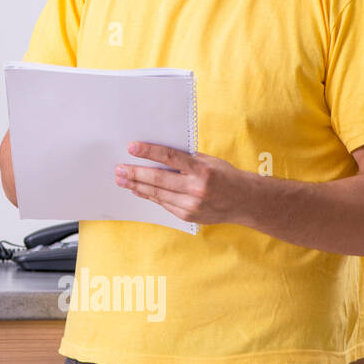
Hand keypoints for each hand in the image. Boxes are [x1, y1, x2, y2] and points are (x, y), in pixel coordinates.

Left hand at [114, 141, 251, 225]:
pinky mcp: (188, 216)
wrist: (246, 202)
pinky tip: (137, 190)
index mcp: (202, 170)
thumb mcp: (209, 161)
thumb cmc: (226, 176)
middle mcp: (196, 188)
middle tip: (118, 169)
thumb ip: (186, 159)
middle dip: (135, 173)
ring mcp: (191, 205)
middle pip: (158, 179)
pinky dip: (148, 196)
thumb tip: (156, 153)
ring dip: (136, 186)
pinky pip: (163, 204)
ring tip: (121, 179)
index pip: (170, 157)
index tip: (131, 147)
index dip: (149, 152)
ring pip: (157, 193)